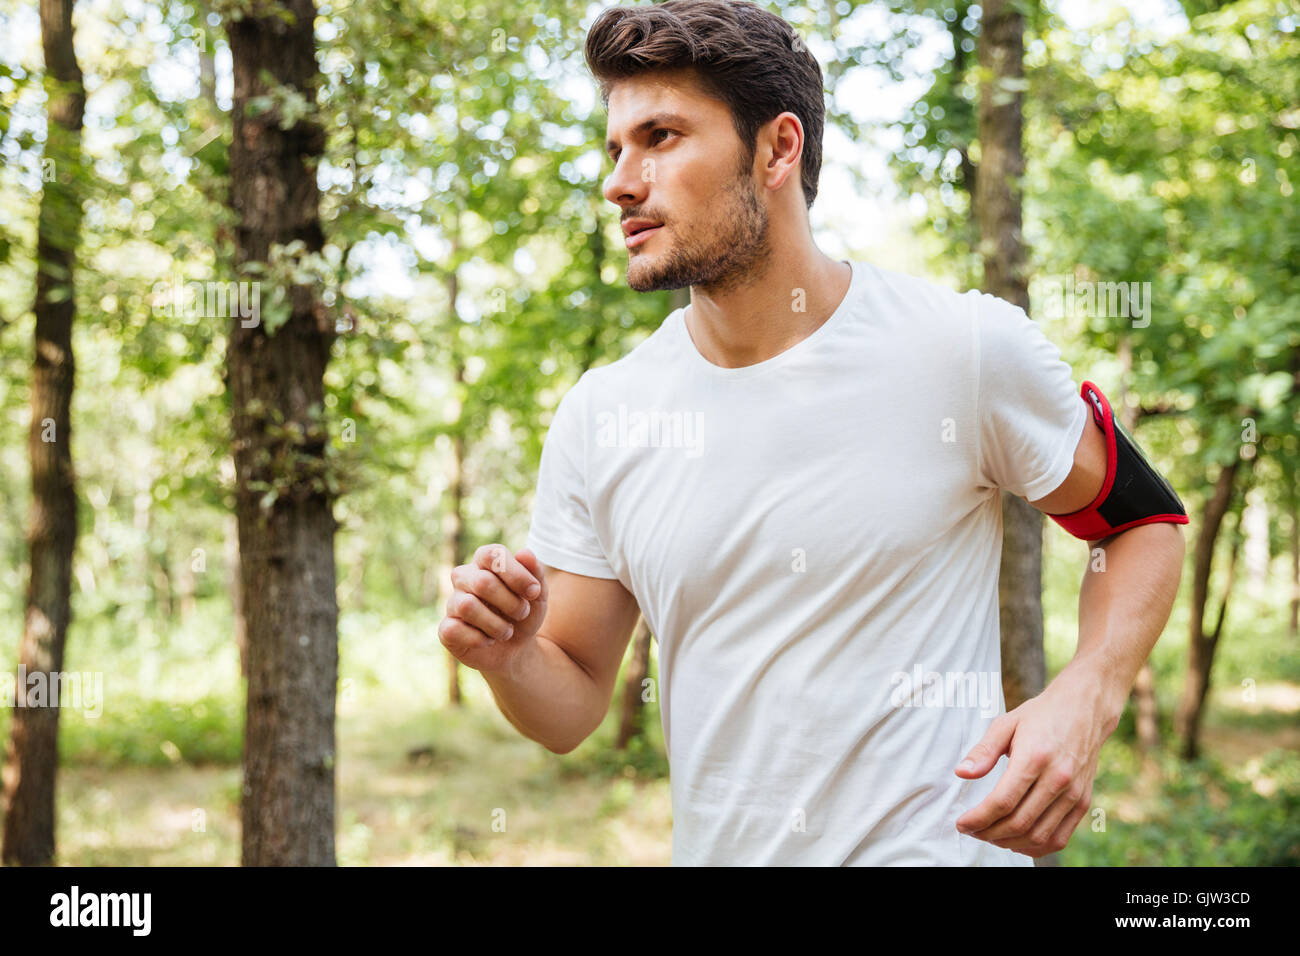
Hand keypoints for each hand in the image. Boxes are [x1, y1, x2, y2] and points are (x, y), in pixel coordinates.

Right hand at [438, 545, 548, 675]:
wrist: (518, 648)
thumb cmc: (525, 613)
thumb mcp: (538, 593)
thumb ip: (535, 570)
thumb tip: (523, 553)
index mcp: (484, 561)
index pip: (491, 555)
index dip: (516, 574)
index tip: (534, 592)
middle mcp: (464, 577)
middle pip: (482, 582)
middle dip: (511, 603)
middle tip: (522, 613)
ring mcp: (452, 602)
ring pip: (467, 606)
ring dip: (496, 625)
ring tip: (507, 631)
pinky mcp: (446, 628)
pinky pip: (454, 630)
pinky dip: (479, 640)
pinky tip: (488, 641)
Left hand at [952, 673, 1113, 857]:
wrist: (1085, 708)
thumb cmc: (1041, 715)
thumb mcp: (1006, 723)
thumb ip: (983, 751)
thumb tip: (961, 773)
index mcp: (1035, 757)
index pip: (1002, 801)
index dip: (978, 818)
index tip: (961, 823)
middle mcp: (1058, 779)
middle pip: (1019, 822)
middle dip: (988, 833)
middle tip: (971, 830)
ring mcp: (1073, 793)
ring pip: (1038, 836)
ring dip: (1008, 842)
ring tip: (988, 835)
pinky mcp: (1083, 802)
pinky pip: (1059, 838)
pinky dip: (1035, 847)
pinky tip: (1015, 841)